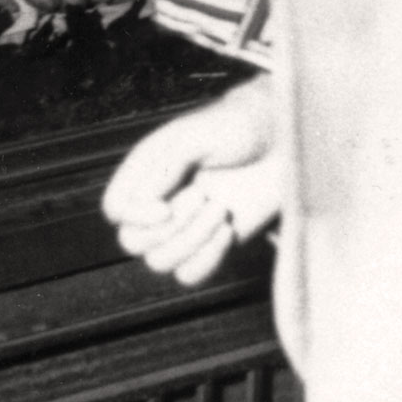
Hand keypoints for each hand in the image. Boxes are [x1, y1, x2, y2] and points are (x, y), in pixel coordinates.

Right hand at [102, 75, 281, 285]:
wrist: (286, 142)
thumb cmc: (240, 126)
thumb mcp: (196, 134)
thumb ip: (165, 164)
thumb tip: (145, 201)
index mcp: (149, 168)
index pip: (115, 207)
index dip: (133, 215)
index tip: (166, 205)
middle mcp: (161, 199)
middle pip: (132, 242)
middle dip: (169, 228)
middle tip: (203, 196)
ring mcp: (186, 225)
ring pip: (160, 262)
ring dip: (191, 240)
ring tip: (221, 208)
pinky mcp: (211, 245)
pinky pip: (189, 275)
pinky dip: (206, 260)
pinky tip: (228, 231)